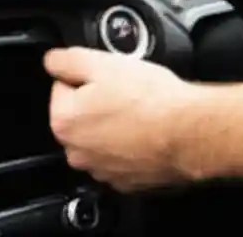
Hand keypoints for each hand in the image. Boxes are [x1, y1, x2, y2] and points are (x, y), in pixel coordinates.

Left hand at [45, 47, 197, 192]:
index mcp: (65, 120)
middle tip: (130, 93)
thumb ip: (67, 60)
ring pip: (102, 139)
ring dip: (116, 127)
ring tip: (143, 114)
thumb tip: (52, 61)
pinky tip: (150, 134)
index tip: (112, 77)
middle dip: (100, 104)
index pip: (63, 88)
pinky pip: (123, 159)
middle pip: (82, 117)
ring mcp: (102, 170)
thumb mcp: (105, 63)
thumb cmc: (153, 100)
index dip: (89, 77)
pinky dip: (132, 148)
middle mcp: (77, 151)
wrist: (190, 133)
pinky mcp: (127, 181)